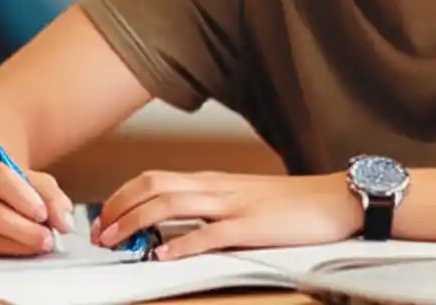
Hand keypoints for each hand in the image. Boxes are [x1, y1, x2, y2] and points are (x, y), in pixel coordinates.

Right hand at [0, 155, 74, 255]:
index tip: (43, 213)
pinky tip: (22, 249)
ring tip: (41, 244)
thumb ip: (48, 194)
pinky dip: (5, 252)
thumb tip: (65, 222)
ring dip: (19, 245)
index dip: (21, 196)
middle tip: (49, 239)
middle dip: (24, 229)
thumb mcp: (23, 177)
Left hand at [93, 170, 362, 259]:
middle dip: (119, 208)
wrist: (337, 199)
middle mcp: (217, 187)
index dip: (122, 197)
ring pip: (171, 204)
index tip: (103, 218)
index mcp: (214, 180)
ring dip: (136, 222)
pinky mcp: (252, 227)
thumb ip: (212, 206)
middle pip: (153, 186)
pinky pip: (208, 234)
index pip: (154, 179)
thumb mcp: (245, 198)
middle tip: (99, 233)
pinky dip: (180, 245)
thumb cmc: (293, 204)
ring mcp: (233, 205)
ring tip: (116, 241)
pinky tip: (162, 256)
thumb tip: (175, 225)